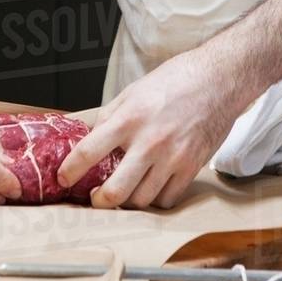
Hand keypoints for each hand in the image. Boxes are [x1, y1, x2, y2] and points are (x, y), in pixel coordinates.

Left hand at [56, 47, 236, 209]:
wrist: (218, 80)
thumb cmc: (175, 81)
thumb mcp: (134, 90)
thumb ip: (110, 116)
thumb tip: (90, 137)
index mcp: (130, 118)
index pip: (89, 151)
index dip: (71, 170)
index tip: (63, 178)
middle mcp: (149, 142)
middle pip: (116, 191)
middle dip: (99, 201)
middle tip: (96, 197)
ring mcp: (172, 158)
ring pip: (141, 200)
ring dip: (128, 200)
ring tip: (125, 190)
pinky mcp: (191, 167)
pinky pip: (167, 199)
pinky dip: (155, 199)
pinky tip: (151, 187)